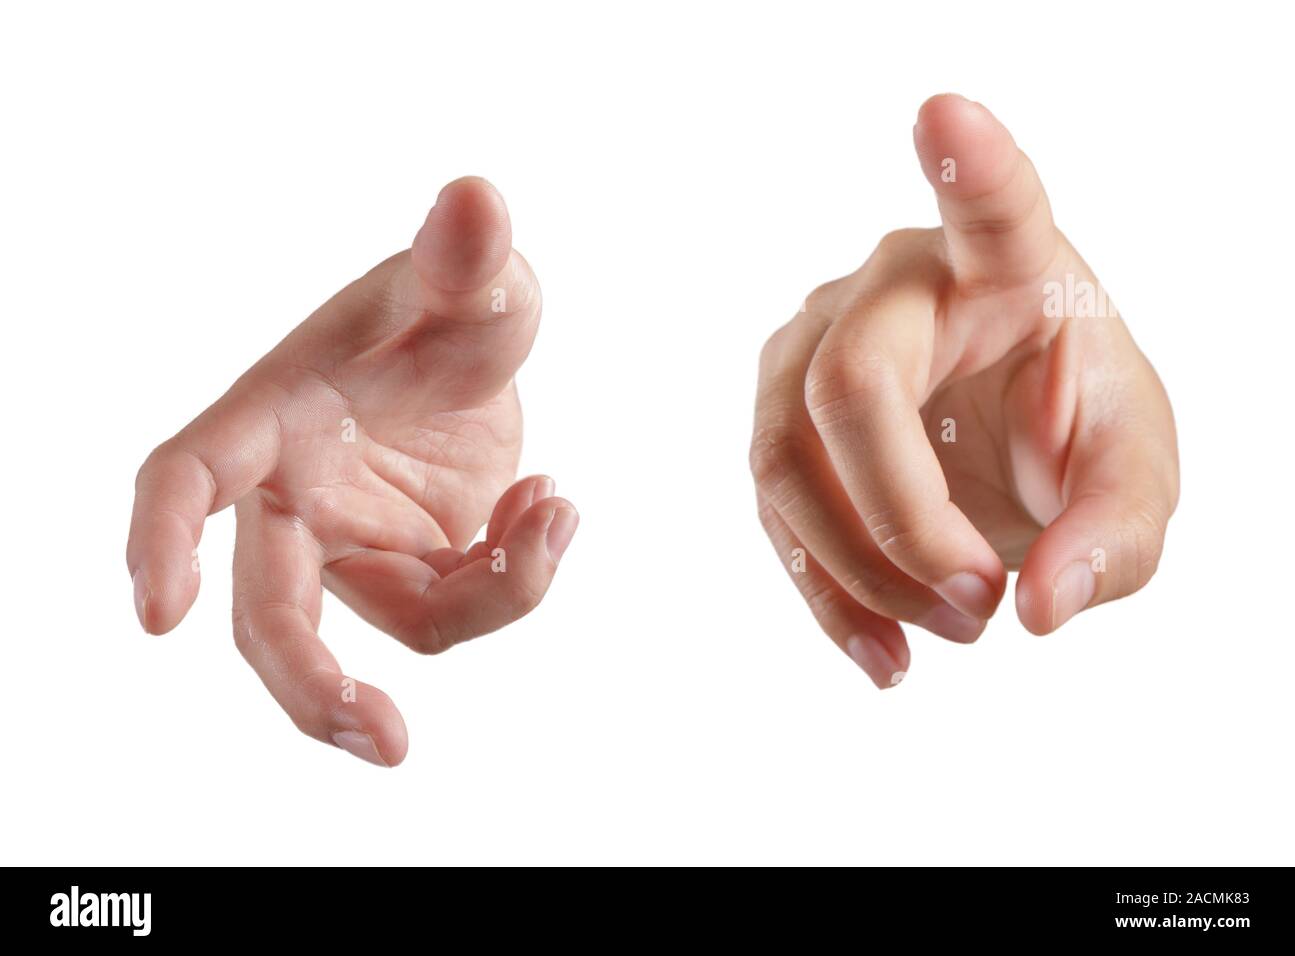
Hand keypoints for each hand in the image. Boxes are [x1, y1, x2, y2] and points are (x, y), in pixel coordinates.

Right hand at [127, 177, 578, 764]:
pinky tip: (552, 503)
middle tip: (391, 745)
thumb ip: (467, 258)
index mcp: (276, 416)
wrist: (478, 354)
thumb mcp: (477, 282)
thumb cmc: (452, 309)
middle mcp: (299, 493)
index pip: (189, 477)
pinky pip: (464, 606)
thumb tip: (479, 197)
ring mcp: (358, 540)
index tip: (156, 616)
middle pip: (272, 615)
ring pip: (406, 621)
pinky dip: (521, 571)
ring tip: (556, 507)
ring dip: (499, 590)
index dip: (160, 540)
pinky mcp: (416, 566)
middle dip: (317, 688)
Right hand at [749, 94, 1177, 687]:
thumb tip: (1041, 607)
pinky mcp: (776, 423)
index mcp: (999, 266)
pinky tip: (883, 656)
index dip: (970, 164)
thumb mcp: (1133, 477)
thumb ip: (1114, 535)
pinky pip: (773, 515)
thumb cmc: (1069, 428)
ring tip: (953, 635)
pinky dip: (827, 598)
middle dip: (906, 521)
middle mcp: (886, 289)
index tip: (943, 109)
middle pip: (848, 386)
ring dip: (866, 573)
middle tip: (985, 606)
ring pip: (785, 461)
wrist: (1001, 450)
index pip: (989, 206)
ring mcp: (810, 350)